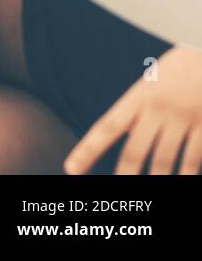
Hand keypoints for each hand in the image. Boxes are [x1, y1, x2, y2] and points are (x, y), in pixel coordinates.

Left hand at [66, 45, 201, 174]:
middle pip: (135, 151)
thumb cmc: (178, 71)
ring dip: (156, 179)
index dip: (87, 151)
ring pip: (164, 160)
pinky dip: (186, 172)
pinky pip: (193, 157)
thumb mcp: (150, 82)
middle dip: (124, 174)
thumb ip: (135, 109)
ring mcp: (182, 118)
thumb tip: (115, 134)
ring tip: (151, 189)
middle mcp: (157, 109)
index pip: (106, 127)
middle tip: (117, 187)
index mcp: (138, 97)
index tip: (71, 169)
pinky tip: (181, 180)